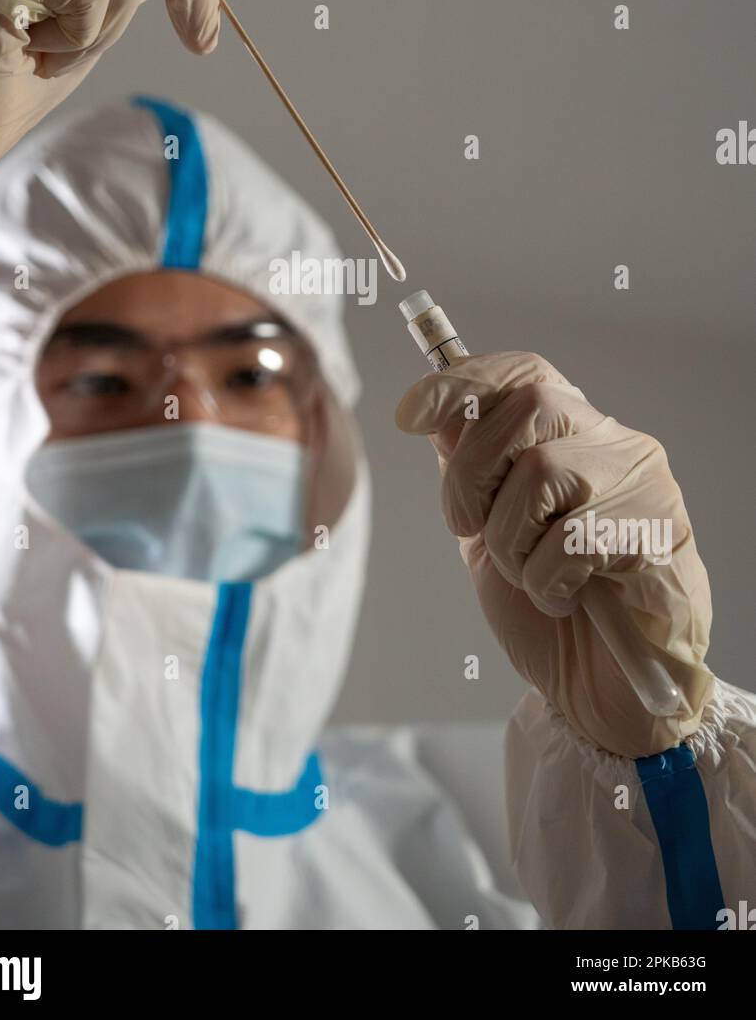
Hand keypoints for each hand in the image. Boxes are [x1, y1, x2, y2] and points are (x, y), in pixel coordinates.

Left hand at [396, 351, 714, 757]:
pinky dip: (547, 580)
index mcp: (574, 438)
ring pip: (546, 471)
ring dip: (511, 537)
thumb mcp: (488, 536)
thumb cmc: (551, 614)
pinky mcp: (661, 537)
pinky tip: (566, 600)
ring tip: (528, 577)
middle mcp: (617, 447)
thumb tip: (435, 416)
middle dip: (473, 470)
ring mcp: (645, 488)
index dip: (464, 381)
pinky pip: (573, 538)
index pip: (525, 373)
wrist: (602, 697)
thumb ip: (470, 477)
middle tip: (468, 527)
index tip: (409, 413)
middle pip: (531, 406)